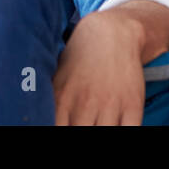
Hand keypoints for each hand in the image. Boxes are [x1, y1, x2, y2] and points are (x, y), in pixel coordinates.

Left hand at [53, 9, 148, 124]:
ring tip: (97, 125)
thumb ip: (48, 103)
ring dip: (101, 132)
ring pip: (104, 135)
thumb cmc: (80, 59)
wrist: (112, 33)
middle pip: (81, 134)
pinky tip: (116, 126)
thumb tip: (35, 116)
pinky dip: (123, 132)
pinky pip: (129, 131)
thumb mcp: (56, 78)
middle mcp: (85, 103)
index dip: (58, 132)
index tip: (67, 125)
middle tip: (84, 124)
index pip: (56, 129)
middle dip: (82, 132)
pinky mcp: (132, 104)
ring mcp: (110, 104)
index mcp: (62, 99)